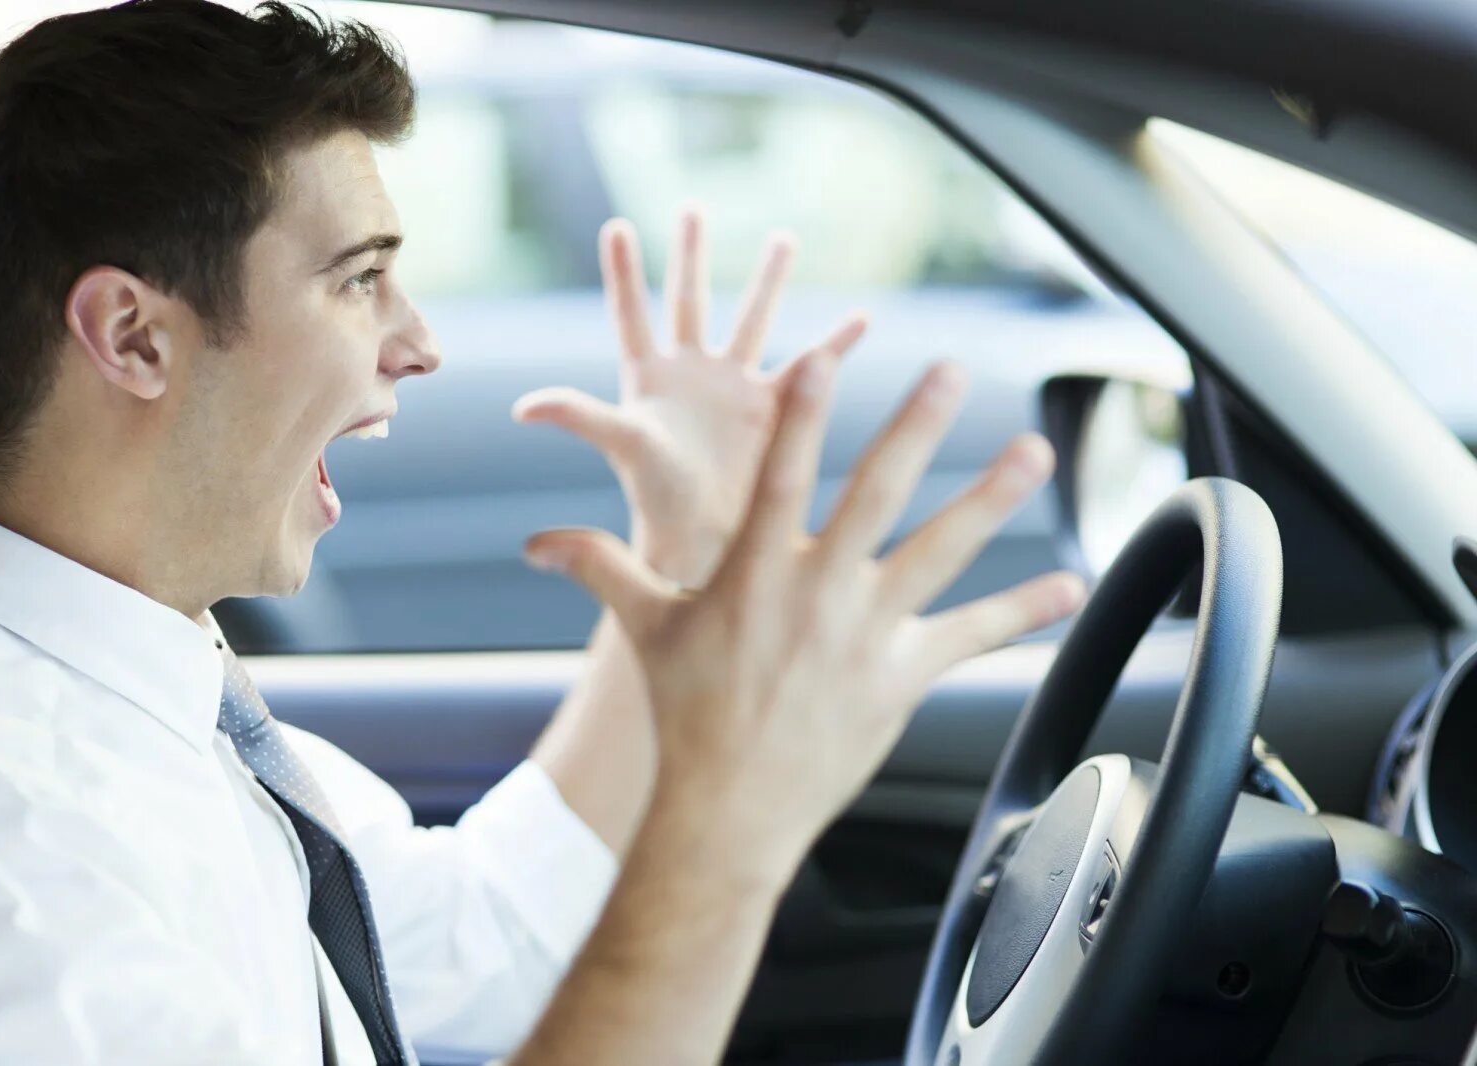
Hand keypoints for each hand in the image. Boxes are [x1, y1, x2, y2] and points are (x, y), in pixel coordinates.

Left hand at [512, 208, 865, 587]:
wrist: (707, 542)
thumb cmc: (658, 497)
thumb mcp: (623, 446)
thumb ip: (580, 417)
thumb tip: (523, 407)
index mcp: (650, 378)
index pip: (632, 312)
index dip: (623, 271)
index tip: (614, 226)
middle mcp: (693, 376)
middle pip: (691, 300)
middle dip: (691, 255)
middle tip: (693, 207)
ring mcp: (735, 390)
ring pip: (754, 320)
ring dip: (769, 280)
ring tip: (783, 238)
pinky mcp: (775, 410)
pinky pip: (812, 366)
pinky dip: (837, 343)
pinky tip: (862, 317)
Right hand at [523, 355, 1085, 880]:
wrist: (729, 809)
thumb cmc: (687, 713)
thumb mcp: (644, 631)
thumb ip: (598, 568)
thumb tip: (534, 540)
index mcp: (753, 572)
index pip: (780, 475)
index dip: (802, 412)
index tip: (826, 356)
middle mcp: (816, 593)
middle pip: (875, 495)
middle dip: (914, 427)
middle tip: (950, 371)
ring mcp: (865, 635)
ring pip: (938, 553)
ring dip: (988, 500)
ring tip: (1033, 452)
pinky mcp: (902, 677)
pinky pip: (969, 635)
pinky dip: (1020, 610)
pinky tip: (1069, 586)